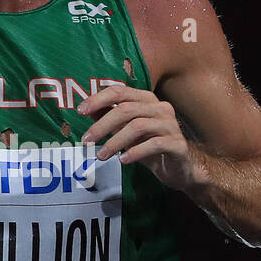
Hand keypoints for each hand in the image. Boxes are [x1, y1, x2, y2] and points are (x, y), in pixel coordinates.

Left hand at [78, 85, 208, 192]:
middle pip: (127, 109)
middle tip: (86, 140)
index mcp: (147, 100)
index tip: (80, 111)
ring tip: (101, 155)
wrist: (180, 169)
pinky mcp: (177, 144)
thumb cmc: (150, 148)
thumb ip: (110, 119)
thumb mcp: (126, 133)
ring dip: (115, 141)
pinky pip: (154, 144)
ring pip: (138, 126)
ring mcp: (171, 125)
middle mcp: (161, 108)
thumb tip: (87, 110)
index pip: (120, 91)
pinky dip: (135, 152)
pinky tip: (123, 160)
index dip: (99, 99)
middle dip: (103, 124)